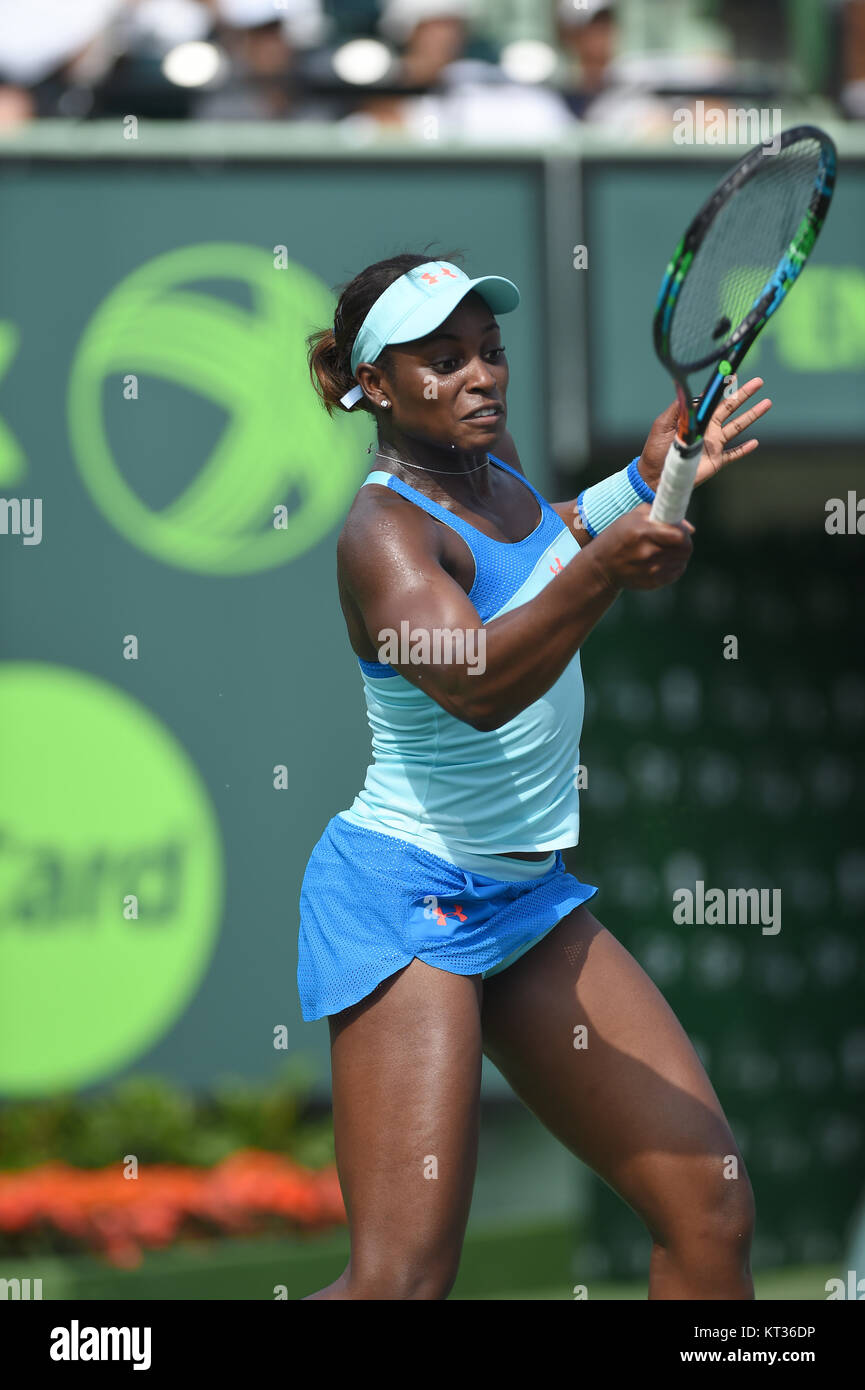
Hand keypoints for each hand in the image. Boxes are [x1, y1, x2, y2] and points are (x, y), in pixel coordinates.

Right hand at [590, 505, 693, 591]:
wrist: (601, 566)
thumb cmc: (618, 536)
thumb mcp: (633, 517)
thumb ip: (661, 514)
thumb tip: (690, 529)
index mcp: (642, 532)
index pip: (679, 535)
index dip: (683, 532)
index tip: (680, 530)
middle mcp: (647, 553)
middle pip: (685, 550)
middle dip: (685, 543)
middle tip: (677, 540)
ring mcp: (650, 570)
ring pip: (682, 562)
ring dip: (679, 555)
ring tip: (667, 550)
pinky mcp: (652, 582)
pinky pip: (675, 573)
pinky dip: (674, 566)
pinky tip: (663, 561)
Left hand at [637, 378, 772, 491]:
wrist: (655, 475)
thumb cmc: (656, 450)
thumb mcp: (663, 424)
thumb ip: (677, 409)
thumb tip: (685, 390)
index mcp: (696, 418)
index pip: (713, 399)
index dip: (723, 387)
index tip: (733, 374)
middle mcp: (708, 428)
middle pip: (730, 408)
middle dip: (744, 395)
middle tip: (759, 382)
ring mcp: (714, 444)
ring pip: (737, 427)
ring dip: (752, 415)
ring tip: (767, 403)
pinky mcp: (716, 461)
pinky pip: (733, 454)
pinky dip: (744, 449)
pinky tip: (755, 442)